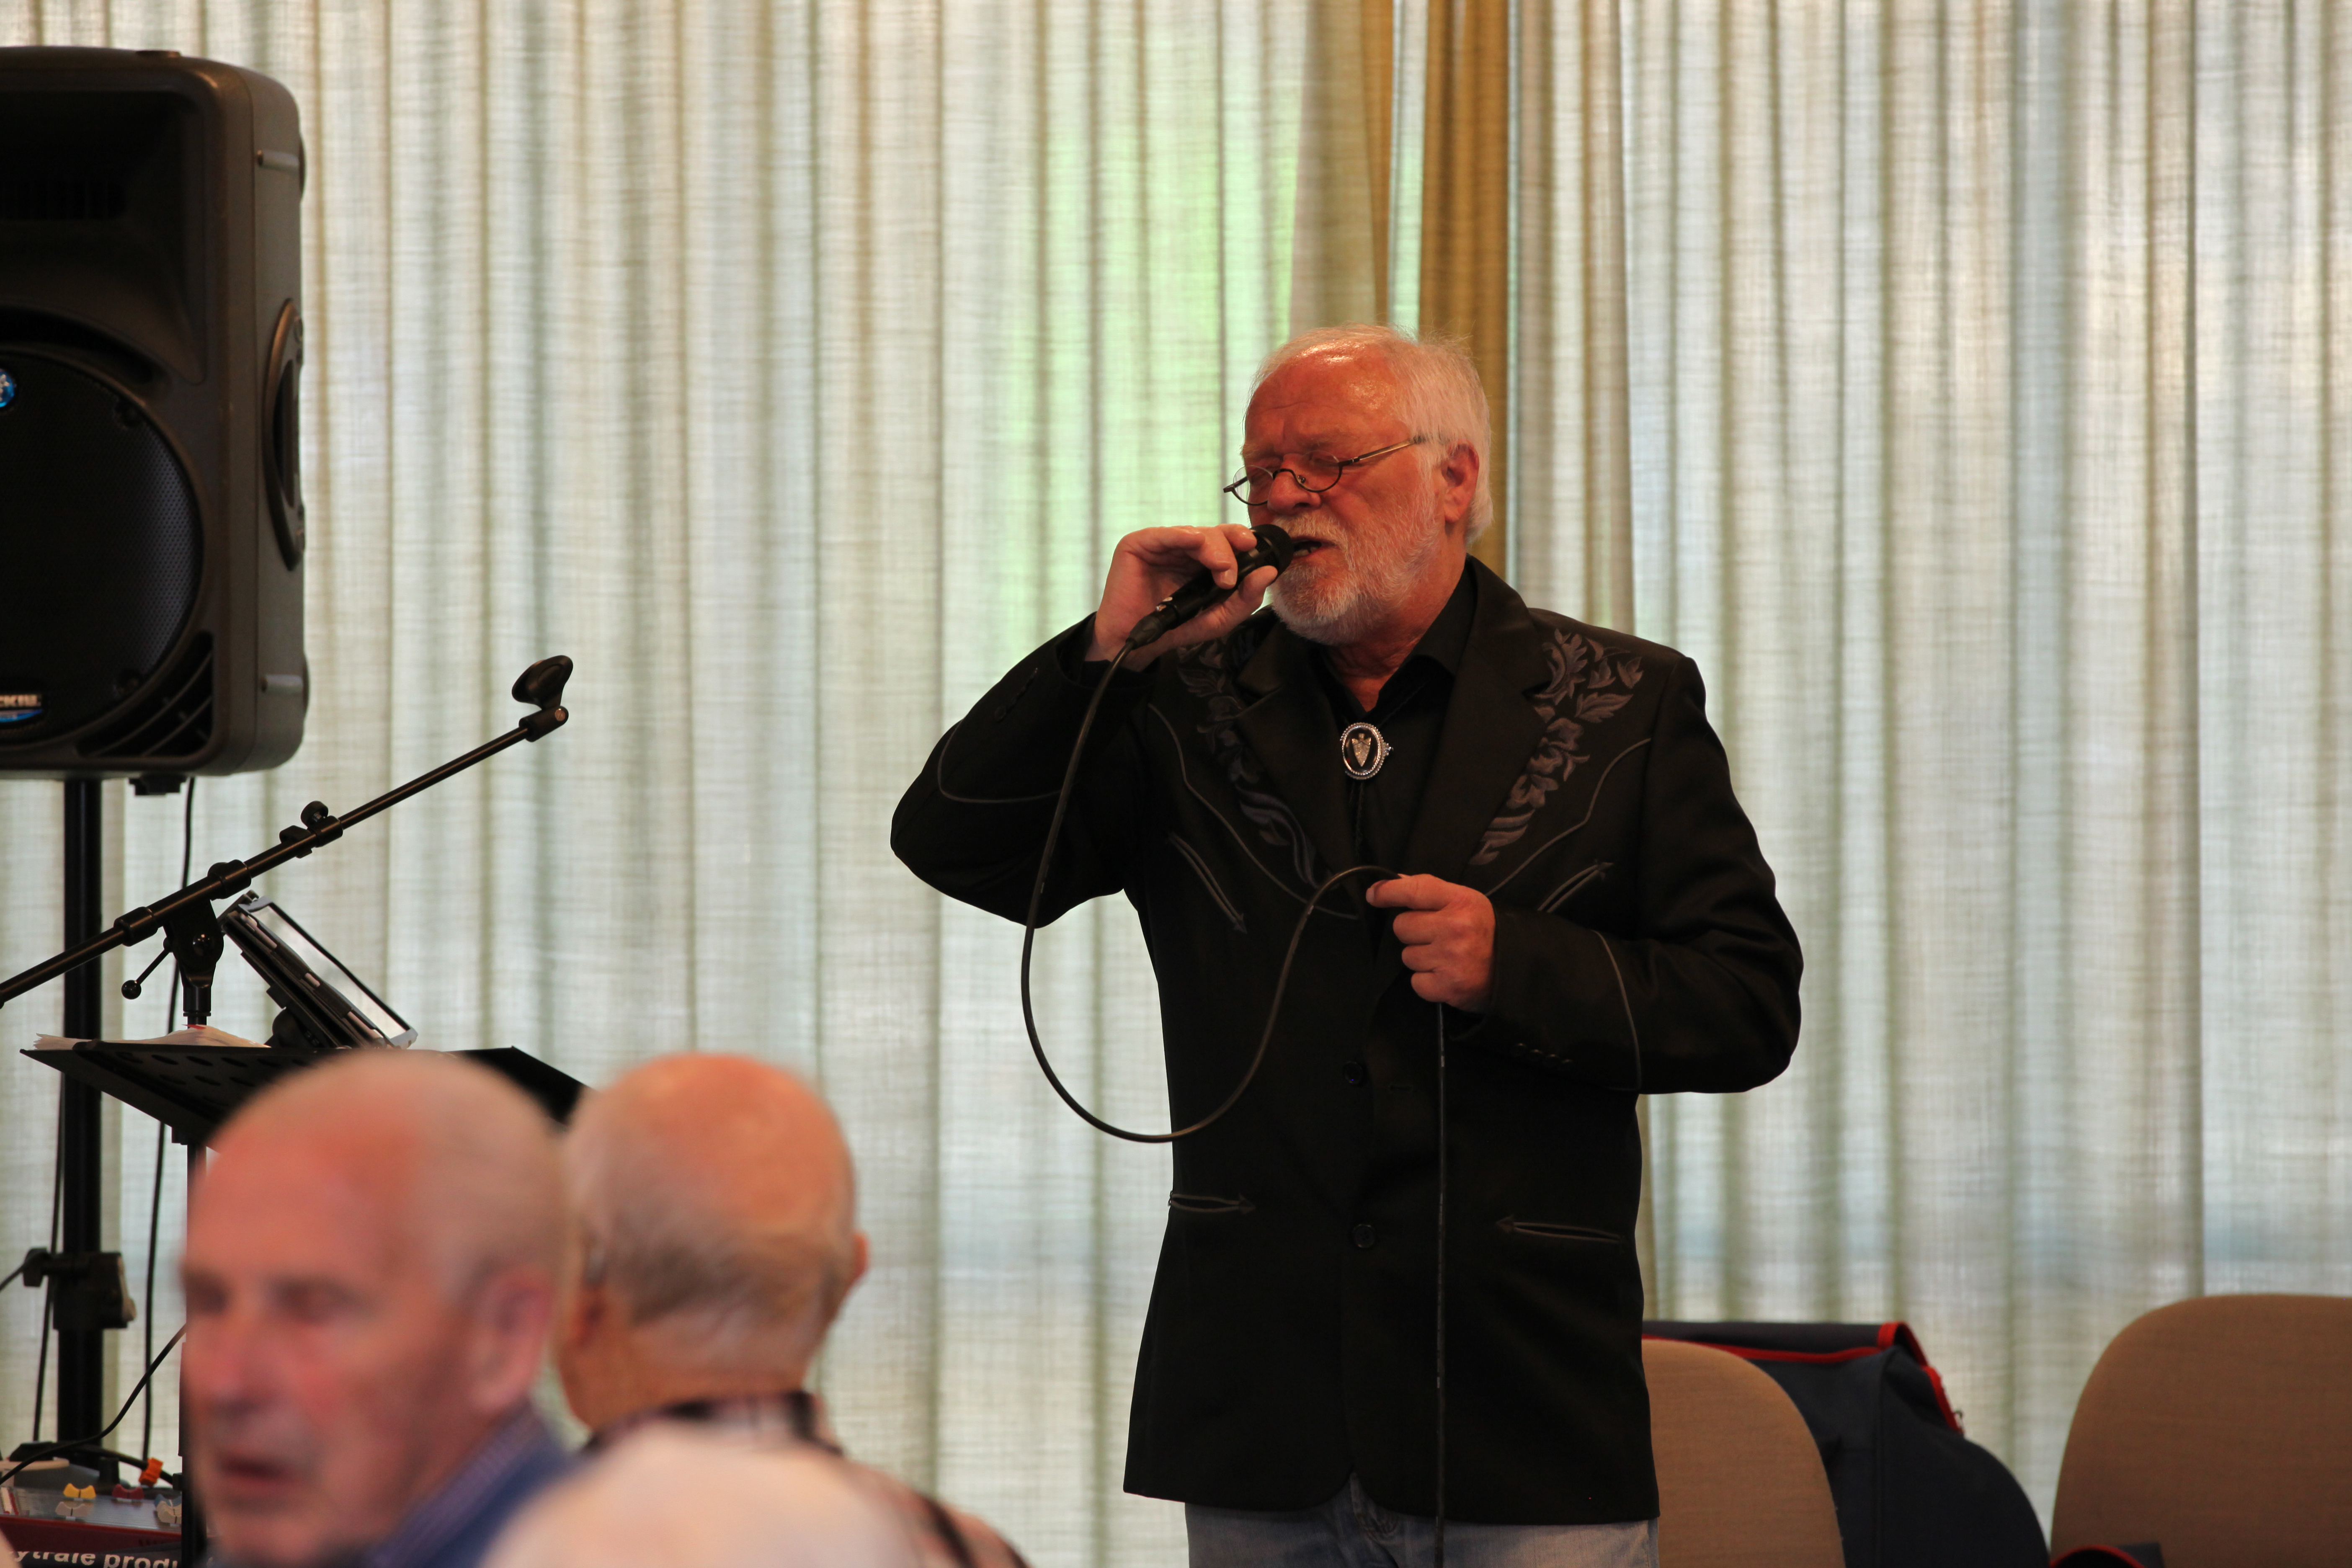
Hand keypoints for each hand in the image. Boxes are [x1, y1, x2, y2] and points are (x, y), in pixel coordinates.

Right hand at [1086, 524, 1279, 665]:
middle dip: (1230, 551)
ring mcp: (1162, 545)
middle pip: (1215, 534)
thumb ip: (1245, 598)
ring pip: (1195, 533)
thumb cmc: (1174, 627)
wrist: (1137, 641)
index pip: (1228, 541)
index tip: (1256, 554)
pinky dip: (1181, 535)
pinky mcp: (1139, 545)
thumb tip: (1269, 572)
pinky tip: (1194, 540)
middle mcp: (1183, 549)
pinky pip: (1163, 534)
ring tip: (1220, 570)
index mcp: (1202, 561)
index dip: (1243, 541)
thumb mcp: (1219, 618)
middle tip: (1229, 576)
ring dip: (1214, 548)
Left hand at [1366, 875, 1494, 1010]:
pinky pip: (1416, 982)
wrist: (1514, 970)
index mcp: (1461, 902)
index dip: (1388, 892)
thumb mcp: (1467, 902)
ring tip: (1444, 957)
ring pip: (1407, 956)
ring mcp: (1450, 958)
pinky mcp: (1447, 986)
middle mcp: (1455, 928)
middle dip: (1413, 932)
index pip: (1414, 890)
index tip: (1374, 895)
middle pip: (1402, 926)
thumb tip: (1394, 882)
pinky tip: (1444, 974)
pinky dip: (1427, 981)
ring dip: (1421, 958)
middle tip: (1435, 937)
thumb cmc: (1485, 932)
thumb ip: (1432, 891)